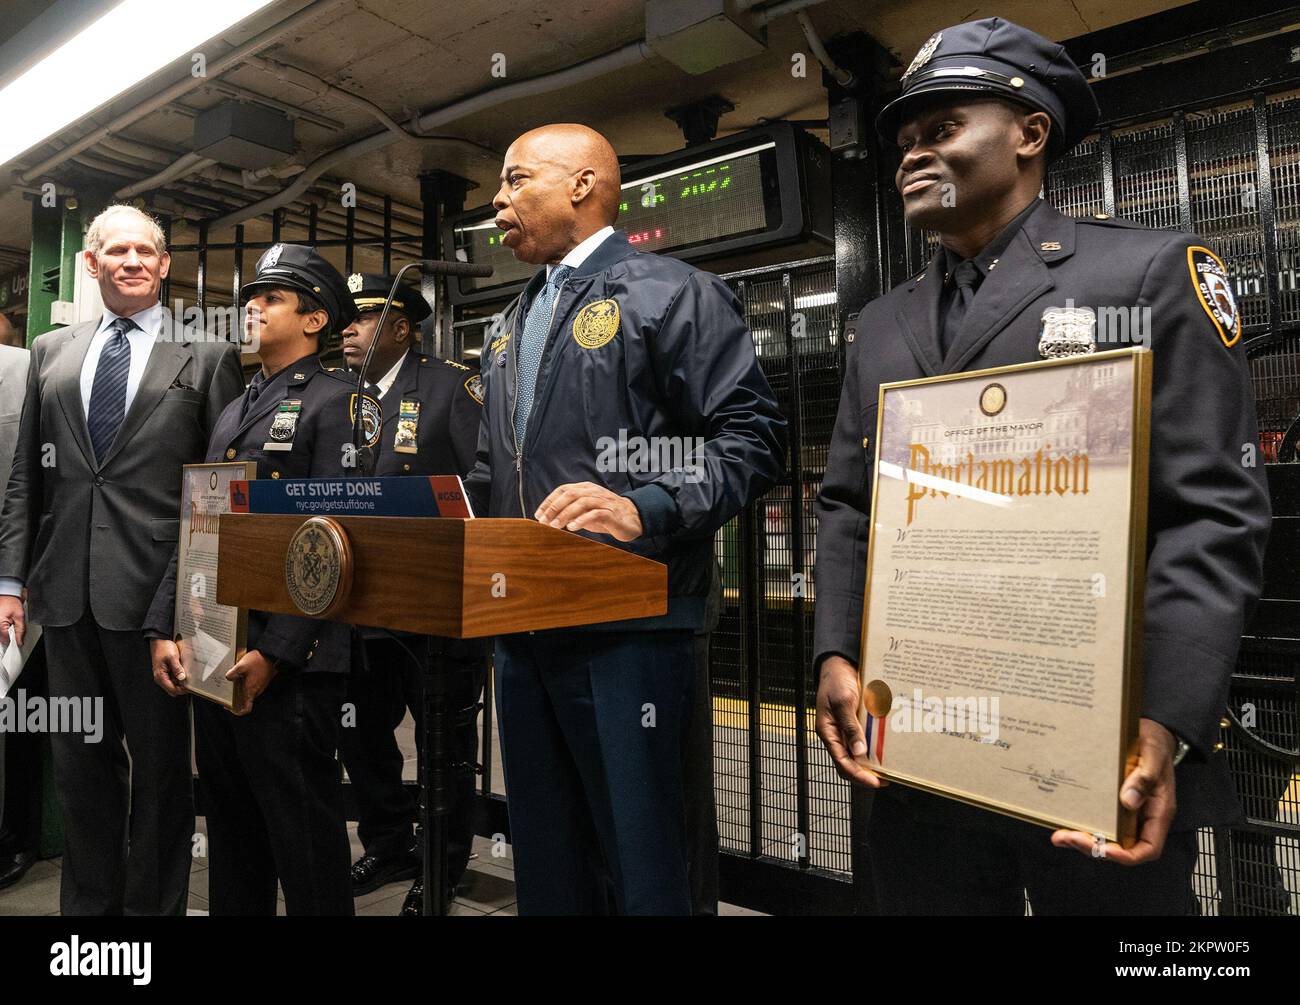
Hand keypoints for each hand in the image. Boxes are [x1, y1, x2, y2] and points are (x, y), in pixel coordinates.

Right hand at [0, 594, 24, 647]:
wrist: (6, 595)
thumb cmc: (11, 603)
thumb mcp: (20, 616)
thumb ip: (21, 630)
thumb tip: (20, 642)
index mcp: (0, 625)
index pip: (6, 640)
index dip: (13, 641)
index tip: (18, 642)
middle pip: (1, 639)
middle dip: (7, 637)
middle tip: (12, 629)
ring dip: (4, 634)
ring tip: (8, 624)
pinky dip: (2, 630)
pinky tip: (5, 625)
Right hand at [150, 639, 187, 695]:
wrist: (159, 640)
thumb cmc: (163, 647)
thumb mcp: (172, 657)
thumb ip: (177, 668)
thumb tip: (182, 678)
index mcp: (160, 676)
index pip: (172, 690)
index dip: (182, 690)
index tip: (190, 687)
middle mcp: (160, 677)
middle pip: (172, 689)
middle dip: (181, 688)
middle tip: (190, 683)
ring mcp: (162, 674)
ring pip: (173, 684)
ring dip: (180, 683)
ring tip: (188, 677)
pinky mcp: (165, 671)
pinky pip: (172, 678)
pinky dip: (178, 678)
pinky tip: (184, 673)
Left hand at [226, 650, 277, 715]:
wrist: (271, 655)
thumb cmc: (259, 662)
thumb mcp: (242, 666)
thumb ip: (233, 673)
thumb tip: (228, 677)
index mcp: (251, 691)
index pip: (246, 709)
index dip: (237, 711)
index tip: (230, 707)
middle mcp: (256, 691)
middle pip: (245, 701)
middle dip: (235, 698)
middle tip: (226, 692)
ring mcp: (260, 686)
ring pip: (248, 693)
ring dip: (240, 690)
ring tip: (233, 681)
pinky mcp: (262, 681)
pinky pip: (252, 686)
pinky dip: (246, 684)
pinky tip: (242, 675)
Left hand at [534, 482, 642, 541]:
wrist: (632, 518)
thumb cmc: (605, 515)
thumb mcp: (586, 511)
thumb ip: (571, 510)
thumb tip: (549, 518)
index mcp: (585, 488)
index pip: (563, 490)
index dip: (549, 501)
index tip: (538, 514)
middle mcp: (593, 492)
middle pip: (570, 494)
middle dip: (554, 508)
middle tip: (544, 521)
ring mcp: (603, 501)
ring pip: (581, 503)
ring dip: (565, 514)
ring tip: (555, 526)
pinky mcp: (611, 512)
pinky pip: (595, 513)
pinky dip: (582, 520)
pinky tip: (572, 527)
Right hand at [815, 655, 885, 787]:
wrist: (839, 665)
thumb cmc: (836, 680)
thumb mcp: (843, 702)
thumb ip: (850, 726)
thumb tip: (859, 751)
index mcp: (827, 732)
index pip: (841, 762)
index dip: (858, 776)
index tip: (875, 782)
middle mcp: (836, 734)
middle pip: (849, 763)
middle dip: (866, 774)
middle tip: (885, 779)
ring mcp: (845, 730)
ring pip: (857, 754)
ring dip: (871, 763)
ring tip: (888, 768)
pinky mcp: (854, 724)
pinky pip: (863, 741)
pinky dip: (874, 748)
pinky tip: (885, 750)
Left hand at [1052, 717, 1176, 864]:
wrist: (1149, 732)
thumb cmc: (1155, 745)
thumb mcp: (1153, 756)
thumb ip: (1144, 778)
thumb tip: (1128, 801)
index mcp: (1157, 812)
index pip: (1148, 848)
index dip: (1127, 855)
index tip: (1105, 850)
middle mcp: (1142, 817)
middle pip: (1121, 847)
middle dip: (1095, 847)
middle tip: (1070, 837)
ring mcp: (1127, 812)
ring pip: (1106, 838)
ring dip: (1082, 841)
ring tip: (1059, 837)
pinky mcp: (1112, 804)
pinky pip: (1098, 821)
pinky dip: (1080, 826)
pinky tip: (1062, 824)